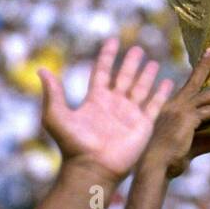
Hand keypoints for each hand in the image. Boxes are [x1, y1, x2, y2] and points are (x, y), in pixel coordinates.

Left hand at [40, 39, 175, 180]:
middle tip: (137, 48)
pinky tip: (168, 82)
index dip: (107, 56)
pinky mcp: (143, 125)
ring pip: (140, 89)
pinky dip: (161, 93)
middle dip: (130, 63)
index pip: (102, 72)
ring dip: (147, 75)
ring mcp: (130, 115)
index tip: (112, 41)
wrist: (93, 168)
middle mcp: (114, 105)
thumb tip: (41, 70)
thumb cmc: (73, 145)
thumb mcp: (56, 116)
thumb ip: (53, 93)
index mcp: (95, 100)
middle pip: (124, 77)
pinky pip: (154, 105)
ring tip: (153, 62)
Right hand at [141, 48, 209, 178]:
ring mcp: (179, 111)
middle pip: (194, 81)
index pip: (187, 87)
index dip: (196, 73)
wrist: (153, 167)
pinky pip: (207, 112)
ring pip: (205, 96)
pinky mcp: (186, 120)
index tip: (205, 60)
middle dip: (205, 66)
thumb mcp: (187, 147)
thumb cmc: (165, 159)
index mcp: (170, 108)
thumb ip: (205, 141)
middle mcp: (173, 105)